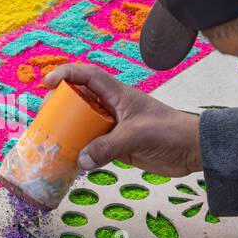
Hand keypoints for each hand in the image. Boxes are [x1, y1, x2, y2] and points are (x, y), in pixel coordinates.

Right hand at [43, 62, 201, 176]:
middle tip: (44, 119)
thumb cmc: (171, 132)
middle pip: (80, 101)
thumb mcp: (137, 136)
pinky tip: (69, 163)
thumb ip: (108, 147)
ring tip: (49, 142)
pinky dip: (81, 154)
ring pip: (84, 126)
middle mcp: (113, 108)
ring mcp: (115, 127)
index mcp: (119, 95)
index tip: (47, 84)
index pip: (88, 76)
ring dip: (68, 133)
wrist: (194, 150)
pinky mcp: (118, 146)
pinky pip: (93, 147)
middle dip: (60, 107)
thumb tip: (80, 161)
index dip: (67, 75)